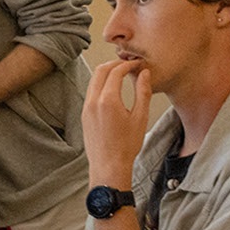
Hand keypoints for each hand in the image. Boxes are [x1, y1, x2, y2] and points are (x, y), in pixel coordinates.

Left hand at [81, 59, 149, 188]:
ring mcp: (86, 108)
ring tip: (122, 74)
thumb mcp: (141, 117)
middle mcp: (93, 101)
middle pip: (101, 70)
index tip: (138, 64)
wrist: (108, 166)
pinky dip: (100, 84)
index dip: (128, 64)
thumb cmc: (126, 146)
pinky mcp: (84, 115)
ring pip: (93, 80)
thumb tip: (145, 73)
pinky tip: (112, 89)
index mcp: (108, 100)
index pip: (116, 71)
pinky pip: (90, 91)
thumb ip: (143, 92)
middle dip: (115, 64)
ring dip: (106, 73)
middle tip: (129, 65)